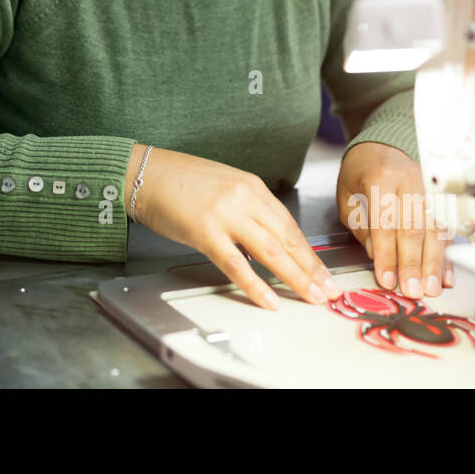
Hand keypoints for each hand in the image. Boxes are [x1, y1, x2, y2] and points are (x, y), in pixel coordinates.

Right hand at [128, 145, 339, 310]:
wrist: (146, 172)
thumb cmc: (180, 182)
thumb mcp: (224, 187)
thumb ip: (247, 210)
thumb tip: (266, 242)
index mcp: (251, 187)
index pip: (289, 225)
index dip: (309, 252)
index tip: (323, 272)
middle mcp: (244, 198)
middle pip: (287, 238)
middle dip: (311, 268)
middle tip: (328, 290)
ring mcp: (225, 214)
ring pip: (270, 251)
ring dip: (294, 278)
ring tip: (311, 296)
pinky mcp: (205, 231)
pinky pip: (236, 264)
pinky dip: (256, 285)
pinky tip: (270, 300)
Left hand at [335, 142, 452, 298]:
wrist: (381, 147)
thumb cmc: (360, 174)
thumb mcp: (347, 198)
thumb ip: (361, 227)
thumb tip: (376, 255)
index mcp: (379, 179)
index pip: (385, 223)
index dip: (387, 255)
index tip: (387, 280)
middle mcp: (409, 182)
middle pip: (414, 227)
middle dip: (414, 264)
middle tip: (413, 291)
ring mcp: (428, 189)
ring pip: (434, 230)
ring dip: (434, 263)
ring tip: (432, 288)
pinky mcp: (439, 198)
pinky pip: (445, 229)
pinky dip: (446, 255)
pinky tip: (446, 275)